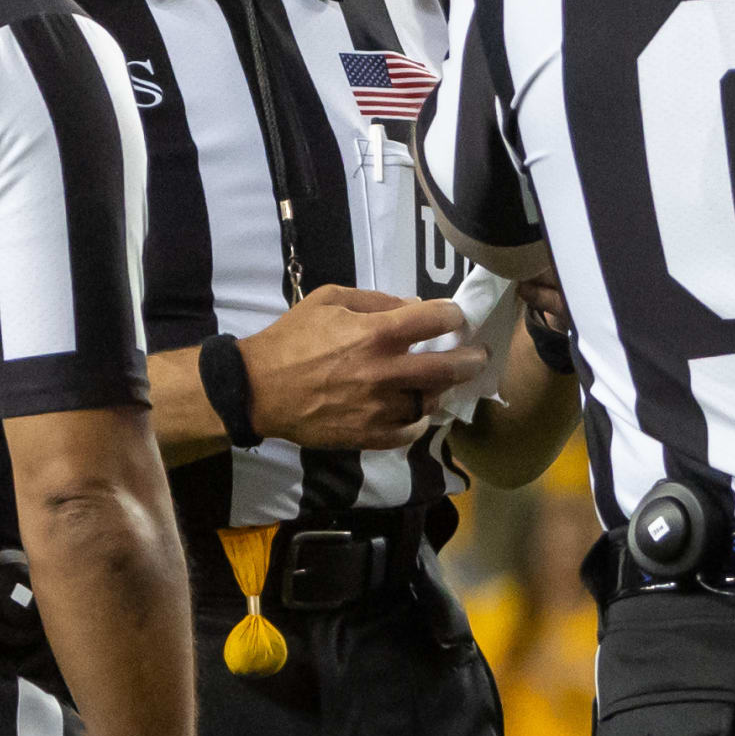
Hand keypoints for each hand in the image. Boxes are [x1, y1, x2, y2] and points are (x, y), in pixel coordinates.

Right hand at [238, 286, 485, 448]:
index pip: (436, 321)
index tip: (457, 318)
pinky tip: (417, 412)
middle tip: (477, 356)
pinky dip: (418, 422)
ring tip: (442, 384)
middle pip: (448, 368)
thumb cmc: (291, 339)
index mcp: (376, 334)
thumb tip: (414, 306)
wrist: (257, 389)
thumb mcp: (329, 299)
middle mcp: (384, 372)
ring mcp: (378, 408)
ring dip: (441, 391)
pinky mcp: (367, 436)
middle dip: (471, 359)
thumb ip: (375, 300)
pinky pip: (408, 432)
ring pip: (430, 402)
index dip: (454, 316)